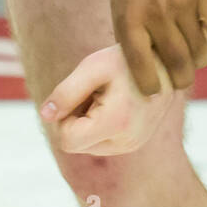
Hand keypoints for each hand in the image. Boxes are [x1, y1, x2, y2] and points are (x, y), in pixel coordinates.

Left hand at [40, 43, 174, 155]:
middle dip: (74, 119)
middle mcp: (126, 142)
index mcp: (116, 123)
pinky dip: (98, 125)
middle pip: (75, 144)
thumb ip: (66, 92)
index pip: (67, 140)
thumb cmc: (124, 61)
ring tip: (104, 96)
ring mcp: (132, 146)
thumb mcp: (92, 67)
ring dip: (86, 122)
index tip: (76, 94)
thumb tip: (45, 115)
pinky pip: (100, 142)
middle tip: (90, 92)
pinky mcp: (134, 144)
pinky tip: (112, 103)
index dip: (62, 117)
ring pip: (86, 145)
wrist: (162, 63)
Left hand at [111, 0, 206, 94]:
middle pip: (179, 65)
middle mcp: (155, 11)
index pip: (142, 68)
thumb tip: (152, 88)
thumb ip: (134, 48)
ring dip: (198, 58)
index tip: (154, 89)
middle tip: (181, 77)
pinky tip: (203, 26)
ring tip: (190, 48)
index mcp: (129, 20)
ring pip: (201, 51)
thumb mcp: (121, 17)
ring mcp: (181, 0)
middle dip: (181, 79)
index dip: (150, 86)